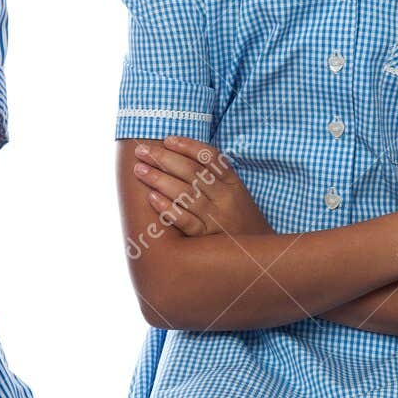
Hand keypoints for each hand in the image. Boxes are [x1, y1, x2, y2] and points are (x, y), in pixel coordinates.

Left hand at [131, 136, 270, 236]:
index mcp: (233, 184)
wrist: (257, 258)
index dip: (188, 146)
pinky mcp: (207, 239)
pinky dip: (169, 209)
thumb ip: (216, 177)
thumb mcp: (236, 195)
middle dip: (164, 158)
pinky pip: (186, 221)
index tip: (167, 139)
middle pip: (193, 172)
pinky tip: (152, 198)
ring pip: (186, 194)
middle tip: (142, 150)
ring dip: (160, 179)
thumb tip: (181, 155)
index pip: (210, 157)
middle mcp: (226, 198)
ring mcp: (217, 219)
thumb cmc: (239, 221)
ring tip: (140, 170)